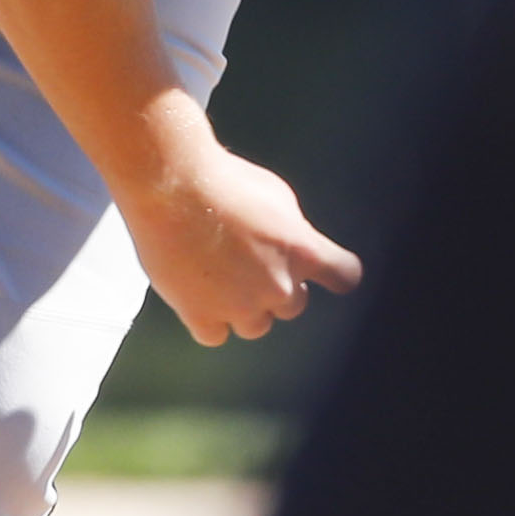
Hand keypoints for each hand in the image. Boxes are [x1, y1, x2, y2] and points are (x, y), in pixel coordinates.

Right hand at [118, 126, 362, 345]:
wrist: (169, 185)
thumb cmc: (220, 180)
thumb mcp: (277, 195)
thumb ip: (292, 230)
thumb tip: (290, 244)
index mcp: (303, 251)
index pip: (345, 277)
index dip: (335, 274)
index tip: (329, 274)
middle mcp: (278, 285)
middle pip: (293, 305)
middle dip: (276, 287)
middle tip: (249, 263)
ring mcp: (240, 306)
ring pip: (255, 325)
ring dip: (243, 307)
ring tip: (218, 276)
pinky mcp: (202, 317)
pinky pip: (215, 335)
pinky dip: (208, 319)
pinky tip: (198, 294)